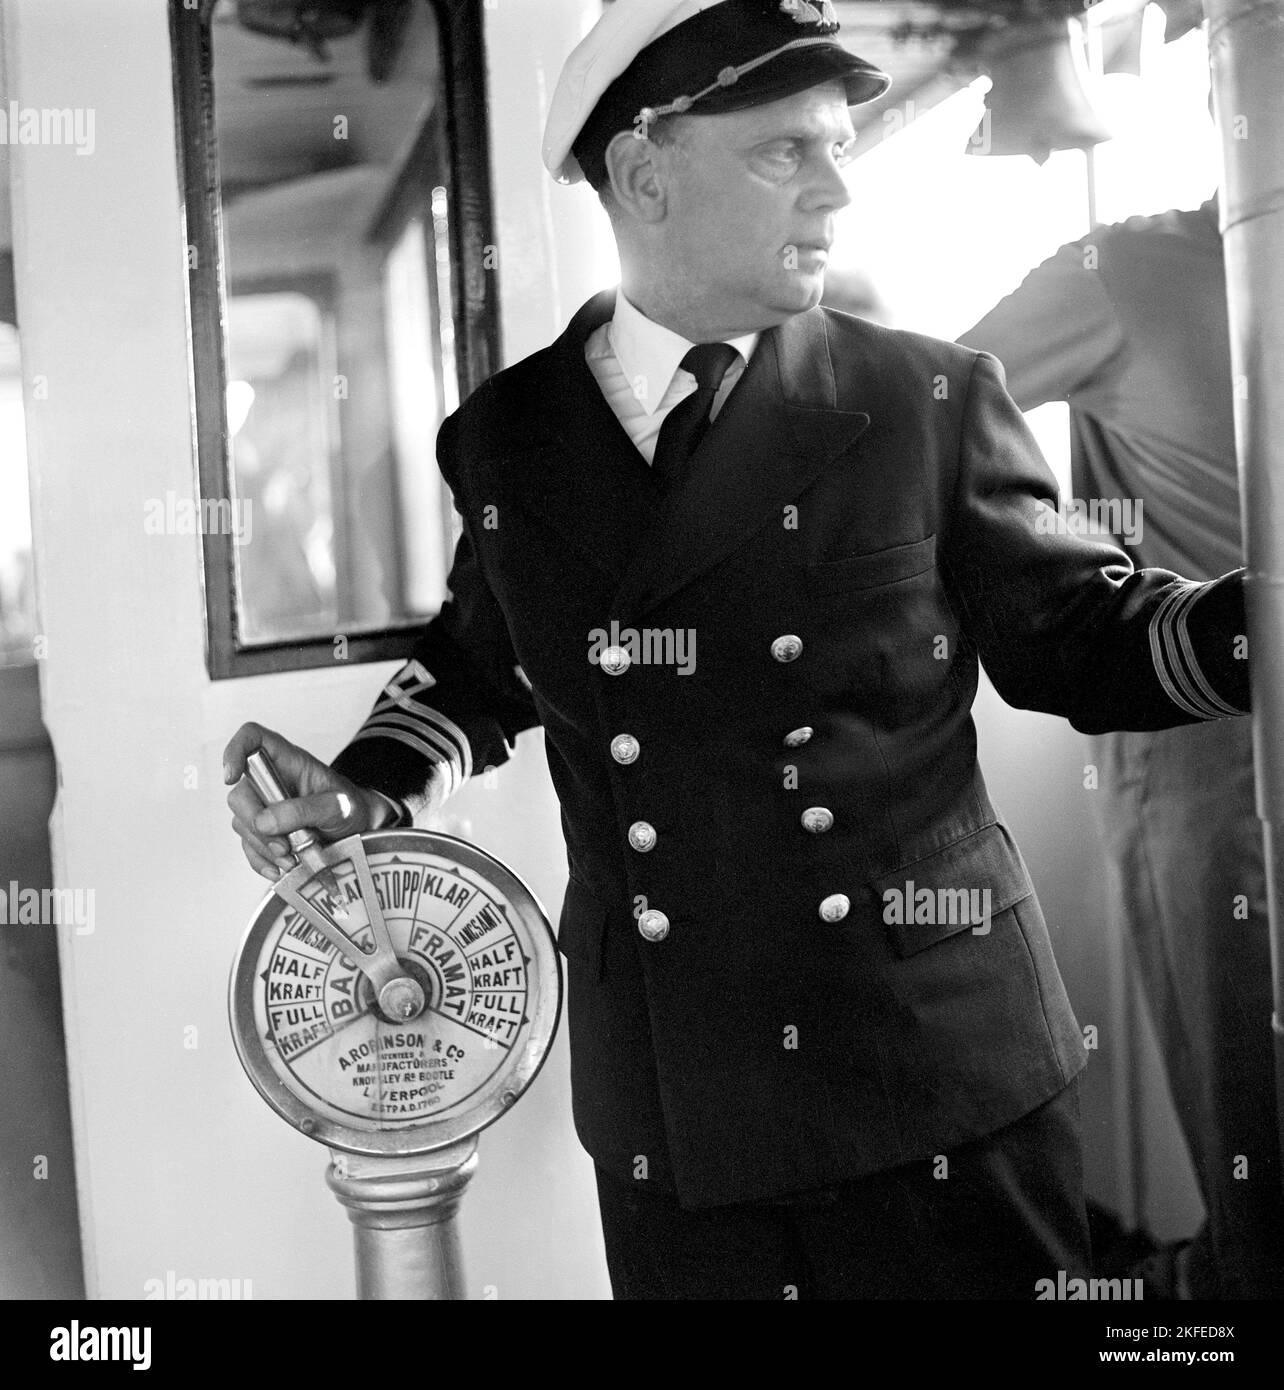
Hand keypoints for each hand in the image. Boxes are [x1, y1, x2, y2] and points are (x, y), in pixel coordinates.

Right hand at [223, 722, 381, 881]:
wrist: (358, 831)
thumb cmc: (350, 807)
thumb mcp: (339, 806)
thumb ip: (304, 810)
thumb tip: (264, 821)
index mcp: (288, 760)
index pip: (252, 738)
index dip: (235, 750)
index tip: (230, 777)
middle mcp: (270, 781)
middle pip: (240, 794)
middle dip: (256, 823)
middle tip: (283, 845)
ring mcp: (264, 806)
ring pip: (242, 824)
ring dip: (263, 846)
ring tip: (292, 858)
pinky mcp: (263, 832)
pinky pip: (249, 847)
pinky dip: (262, 860)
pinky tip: (280, 869)